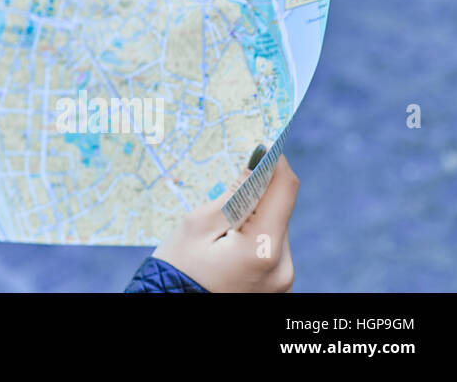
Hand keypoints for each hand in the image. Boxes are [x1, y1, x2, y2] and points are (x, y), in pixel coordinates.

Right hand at [151, 151, 297, 291]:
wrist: (171, 309)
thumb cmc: (177, 269)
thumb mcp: (197, 225)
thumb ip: (232, 196)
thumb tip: (255, 170)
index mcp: (262, 248)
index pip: (284, 190)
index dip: (275, 163)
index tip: (263, 146)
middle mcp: (282, 266)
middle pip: (278, 211)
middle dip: (257, 196)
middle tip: (224, 195)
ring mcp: (282, 281)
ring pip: (274, 230)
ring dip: (254, 219)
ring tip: (219, 233)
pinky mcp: (277, 288)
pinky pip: (270, 251)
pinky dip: (253, 240)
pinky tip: (226, 248)